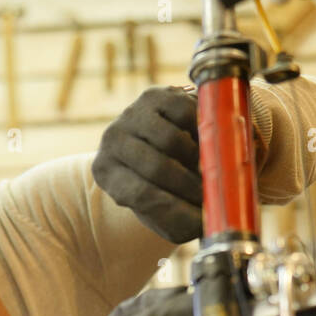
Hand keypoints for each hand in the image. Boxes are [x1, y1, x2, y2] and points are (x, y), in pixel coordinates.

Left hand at [92, 86, 204, 243]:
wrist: (169, 150)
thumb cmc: (166, 189)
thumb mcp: (167, 215)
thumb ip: (180, 221)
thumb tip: (202, 218)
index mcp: (106, 174)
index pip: (140, 194)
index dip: (175, 206)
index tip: (199, 215)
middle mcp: (111, 141)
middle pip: (156, 168)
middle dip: (189, 185)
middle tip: (210, 195)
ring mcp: (131, 115)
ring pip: (171, 141)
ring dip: (197, 159)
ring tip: (205, 169)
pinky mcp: (155, 95)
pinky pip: (186, 113)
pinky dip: (203, 129)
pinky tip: (204, 142)